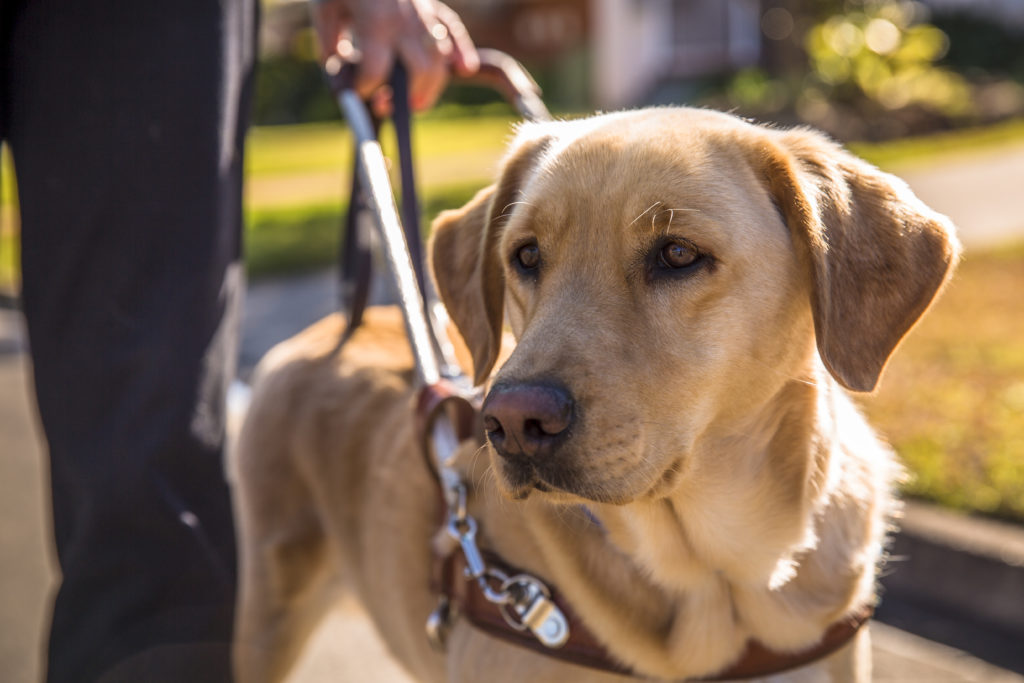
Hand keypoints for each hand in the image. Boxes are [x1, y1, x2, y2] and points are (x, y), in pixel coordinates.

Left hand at [312, 0, 478, 113]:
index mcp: (376, 21)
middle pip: (420, 72)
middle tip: (389, 107)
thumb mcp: (325, 8)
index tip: (357, 93)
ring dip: (432, 87)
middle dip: (407, 98)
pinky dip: (463, 50)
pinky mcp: (431, 4)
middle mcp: (405, 20)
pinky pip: (454, 29)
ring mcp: (423, 12)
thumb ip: (330, 45)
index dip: (366, 88)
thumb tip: (340, 78)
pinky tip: (466, 69)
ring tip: (417, 103)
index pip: (376, 70)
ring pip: (440, 58)